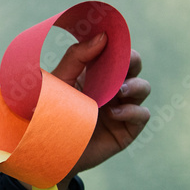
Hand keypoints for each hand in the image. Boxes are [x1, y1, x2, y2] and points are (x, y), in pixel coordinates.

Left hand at [52, 33, 151, 180]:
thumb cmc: (47, 116)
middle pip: (134, 66)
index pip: (116, 52)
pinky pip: (142, 115)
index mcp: (96, 74)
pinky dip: (132, 111)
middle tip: (123, 63)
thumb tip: (102, 37)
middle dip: (132, 61)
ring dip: (134, 86)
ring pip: (143, 87)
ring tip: (117, 92)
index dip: (120, 44)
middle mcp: (111, 89)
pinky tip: (113, 114)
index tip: (115, 38)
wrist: (46, 153)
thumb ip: (76, 58)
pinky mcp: (126, 130)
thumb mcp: (58, 83)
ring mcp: (121, 108)